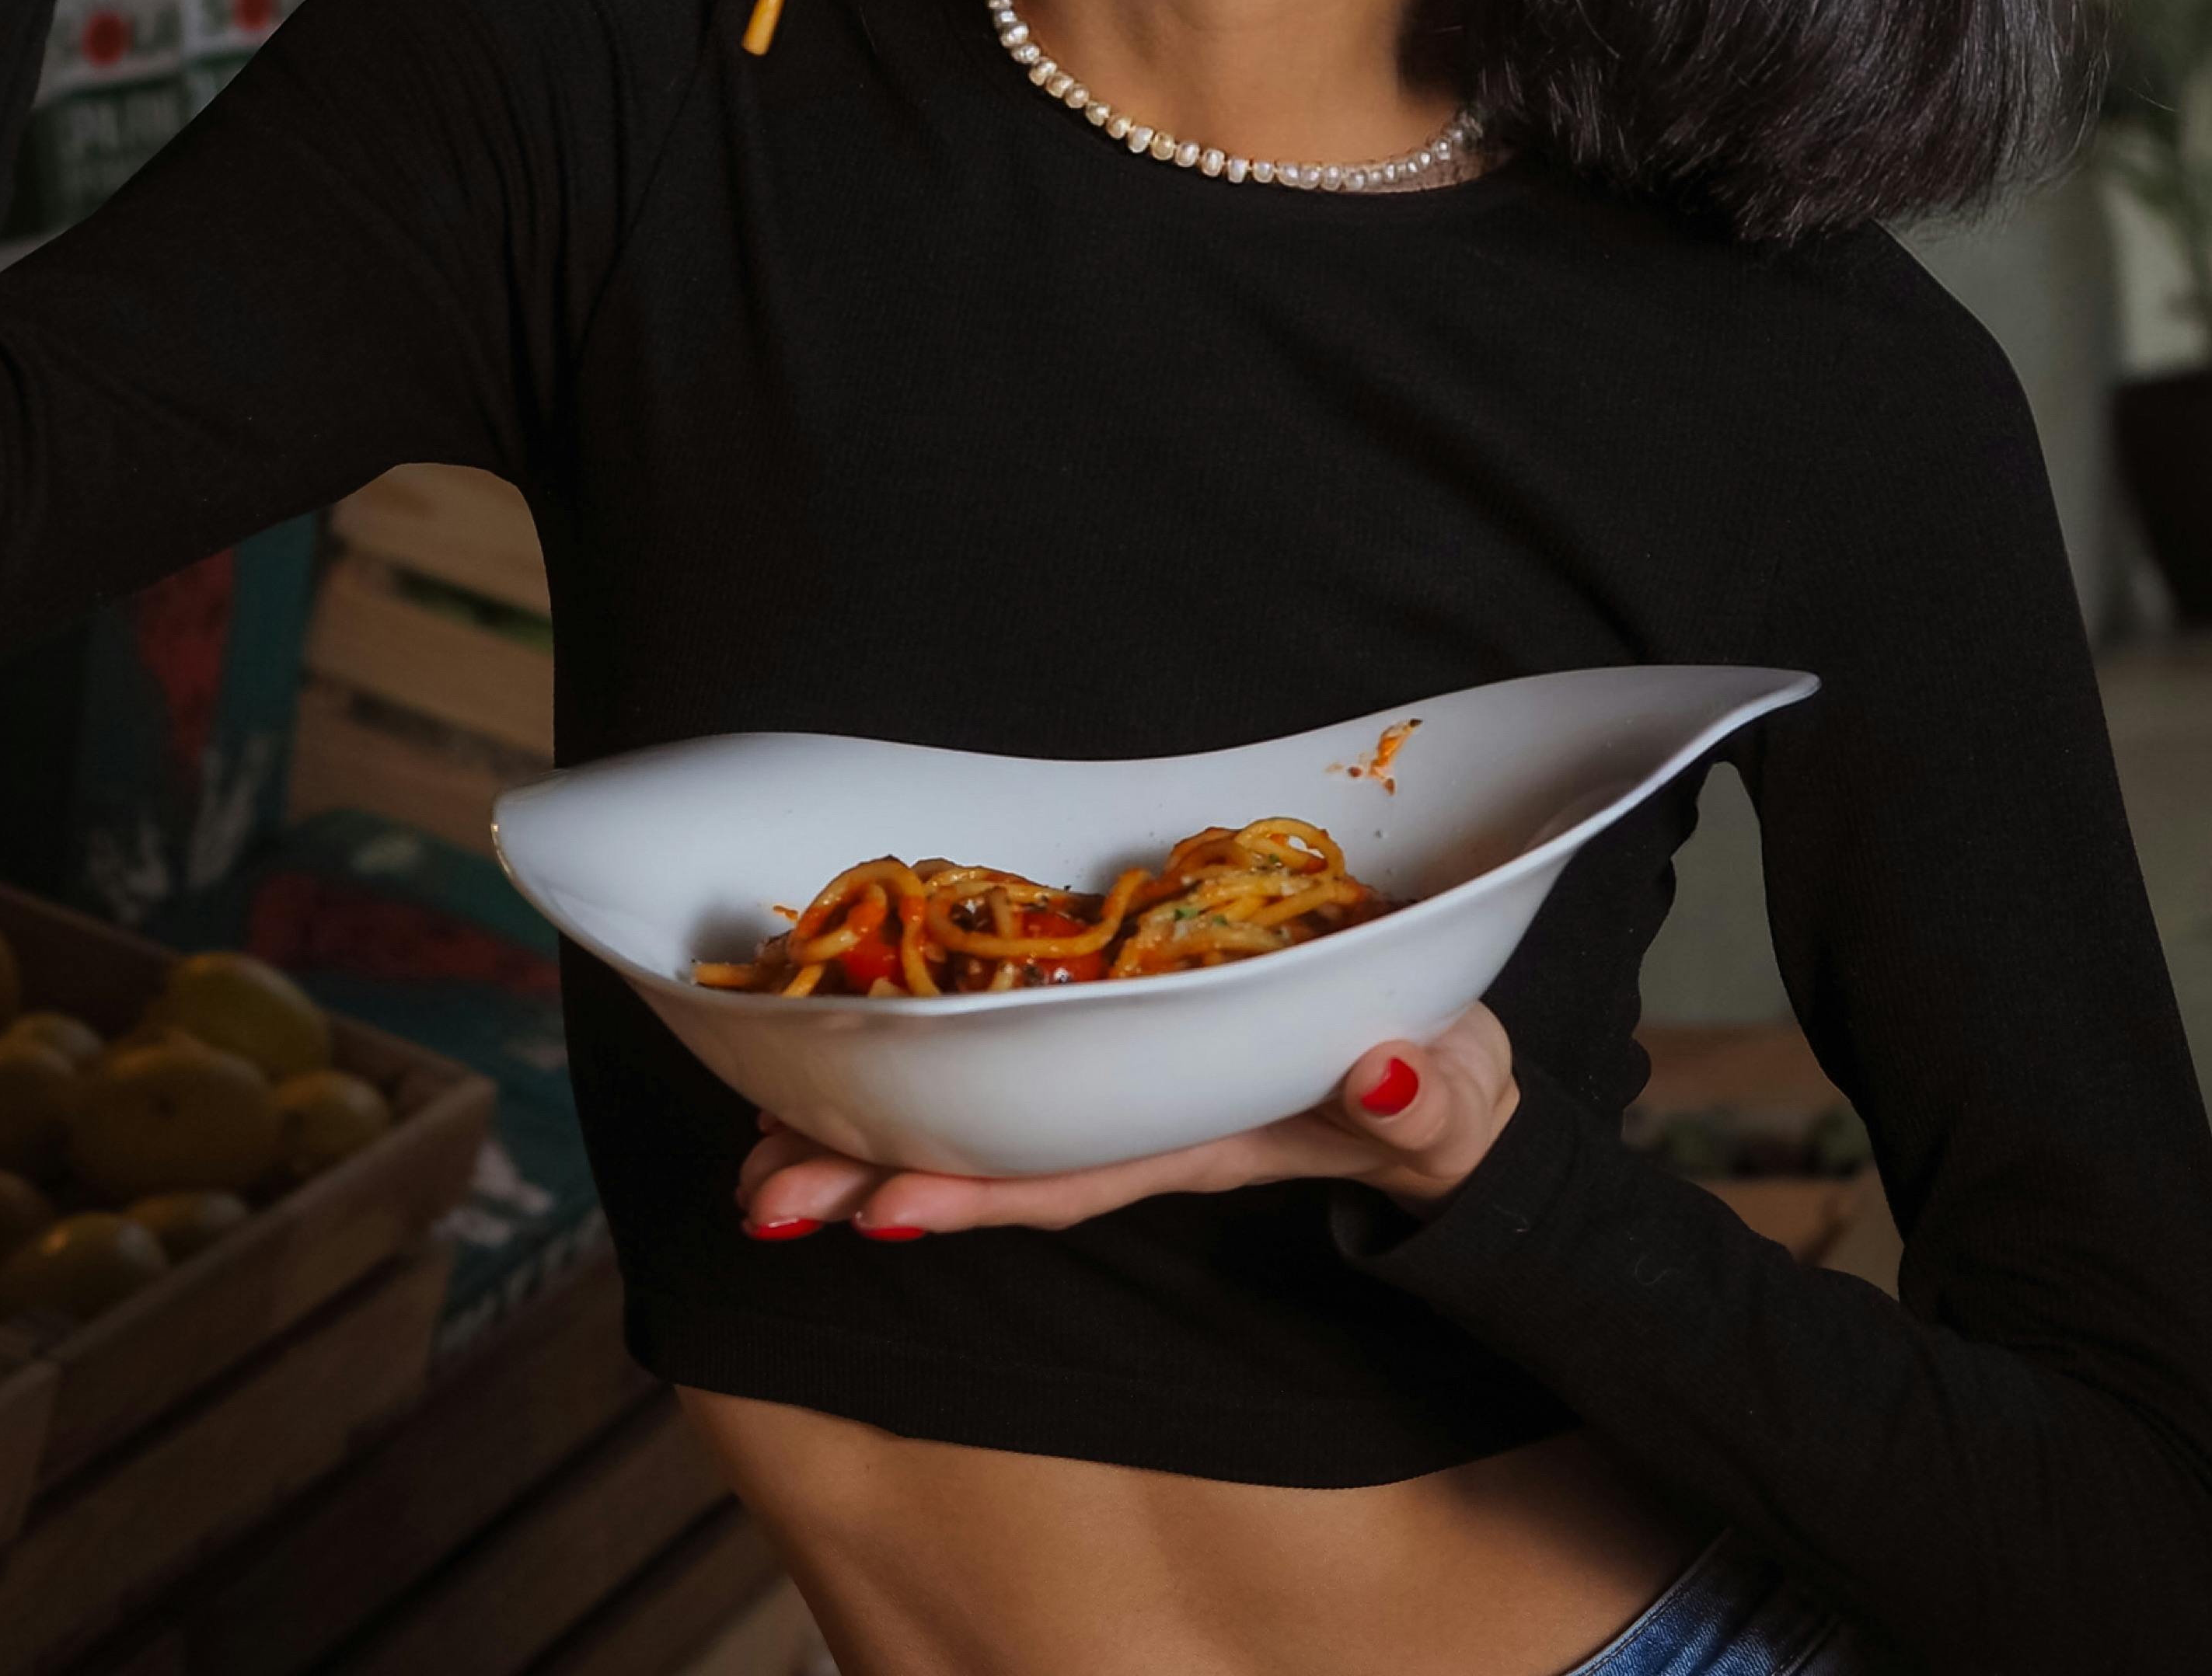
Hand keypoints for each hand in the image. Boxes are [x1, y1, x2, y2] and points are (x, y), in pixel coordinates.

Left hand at [736, 1002, 1517, 1242]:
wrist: (1443, 1060)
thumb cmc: (1446, 1086)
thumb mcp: (1455, 1101)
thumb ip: (1430, 1101)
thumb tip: (1387, 1069)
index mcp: (1201, 1123)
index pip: (1075, 1166)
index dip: (981, 1187)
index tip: (880, 1208)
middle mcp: (1133, 1100)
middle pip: (991, 1145)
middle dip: (871, 1171)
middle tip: (755, 1189)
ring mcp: (1115, 1056)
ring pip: (975, 1097)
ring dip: (867, 1121)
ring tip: (755, 1143)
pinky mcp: (1115, 1002)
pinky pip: (1001, 1031)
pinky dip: (917, 1044)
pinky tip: (838, 1043)